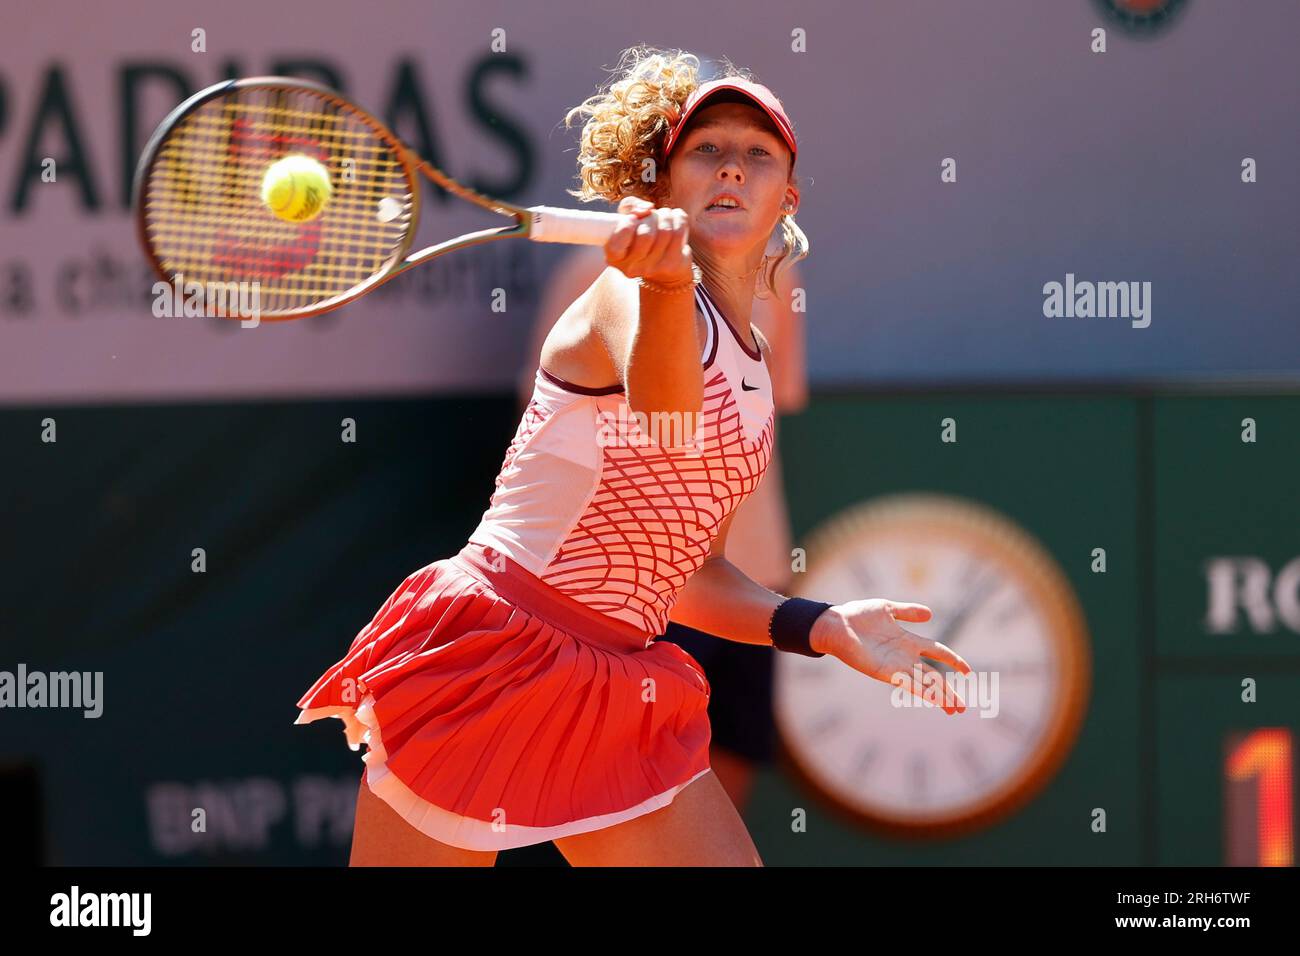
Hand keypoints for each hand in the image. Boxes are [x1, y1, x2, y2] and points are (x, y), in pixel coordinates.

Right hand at [604, 196, 692, 285]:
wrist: (663, 261)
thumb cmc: (639, 234)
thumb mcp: (627, 216)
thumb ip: (629, 206)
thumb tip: (647, 209)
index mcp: (614, 258)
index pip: (616, 246)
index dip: (626, 227)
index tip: (632, 218)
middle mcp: (632, 268)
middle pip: (646, 235)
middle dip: (651, 217)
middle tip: (651, 218)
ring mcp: (653, 269)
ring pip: (665, 231)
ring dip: (665, 216)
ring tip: (663, 218)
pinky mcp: (673, 264)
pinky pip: (679, 232)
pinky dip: (678, 218)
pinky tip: (675, 221)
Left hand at [811, 599, 972, 714]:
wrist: (836, 625)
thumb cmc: (858, 615)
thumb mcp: (887, 609)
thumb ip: (908, 612)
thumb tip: (930, 613)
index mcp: (908, 640)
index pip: (937, 651)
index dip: (953, 660)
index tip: (968, 671)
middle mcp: (905, 656)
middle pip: (934, 676)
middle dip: (948, 691)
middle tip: (961, 708)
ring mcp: (896, 666)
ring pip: (924, 683)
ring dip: (939, 696)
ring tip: (953, 709)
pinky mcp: (885, 672)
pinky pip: (908, 683)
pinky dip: (922, 691)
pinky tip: (934, 698)